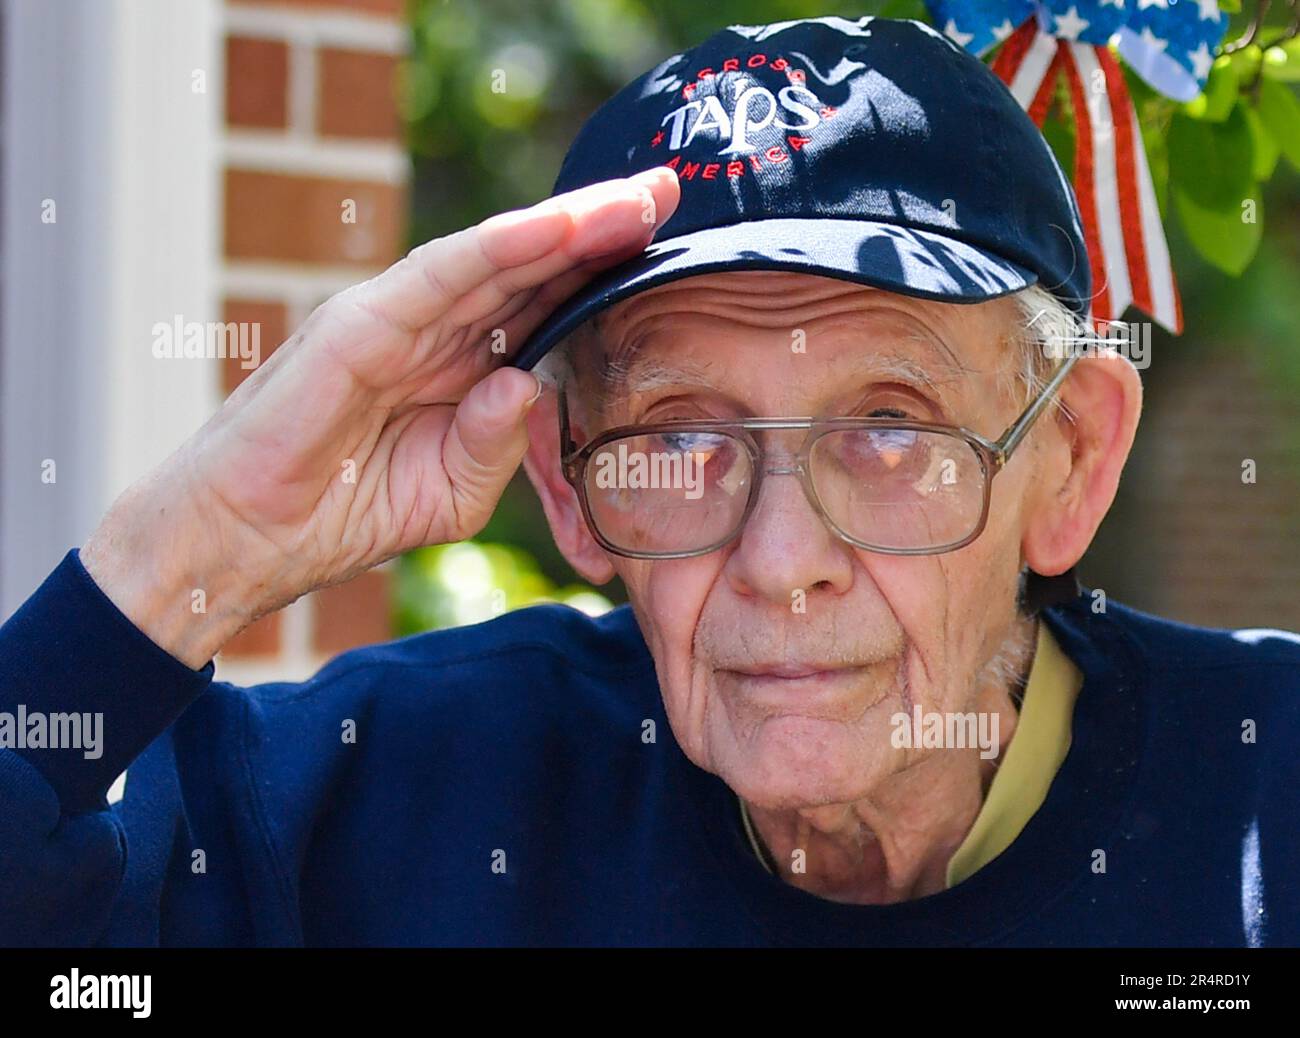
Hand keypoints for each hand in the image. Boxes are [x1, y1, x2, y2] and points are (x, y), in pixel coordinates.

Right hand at [81, 168, 680, 667]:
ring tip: (635, 199)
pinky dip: (498, 249)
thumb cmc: (342, 514)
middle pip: (529, 268)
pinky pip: (439, 279)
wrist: (247, 543)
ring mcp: (395, 319)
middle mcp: (432, 329)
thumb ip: (497, 444)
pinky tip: (557, 227)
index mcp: (457, 364)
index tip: (672, 247)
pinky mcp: (357, 326)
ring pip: (494, 257)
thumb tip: (525, 385)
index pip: (541, 305)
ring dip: (566, 225)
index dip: (603, 274)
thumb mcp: (452, 493)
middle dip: (601, 230)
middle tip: (669, 192)